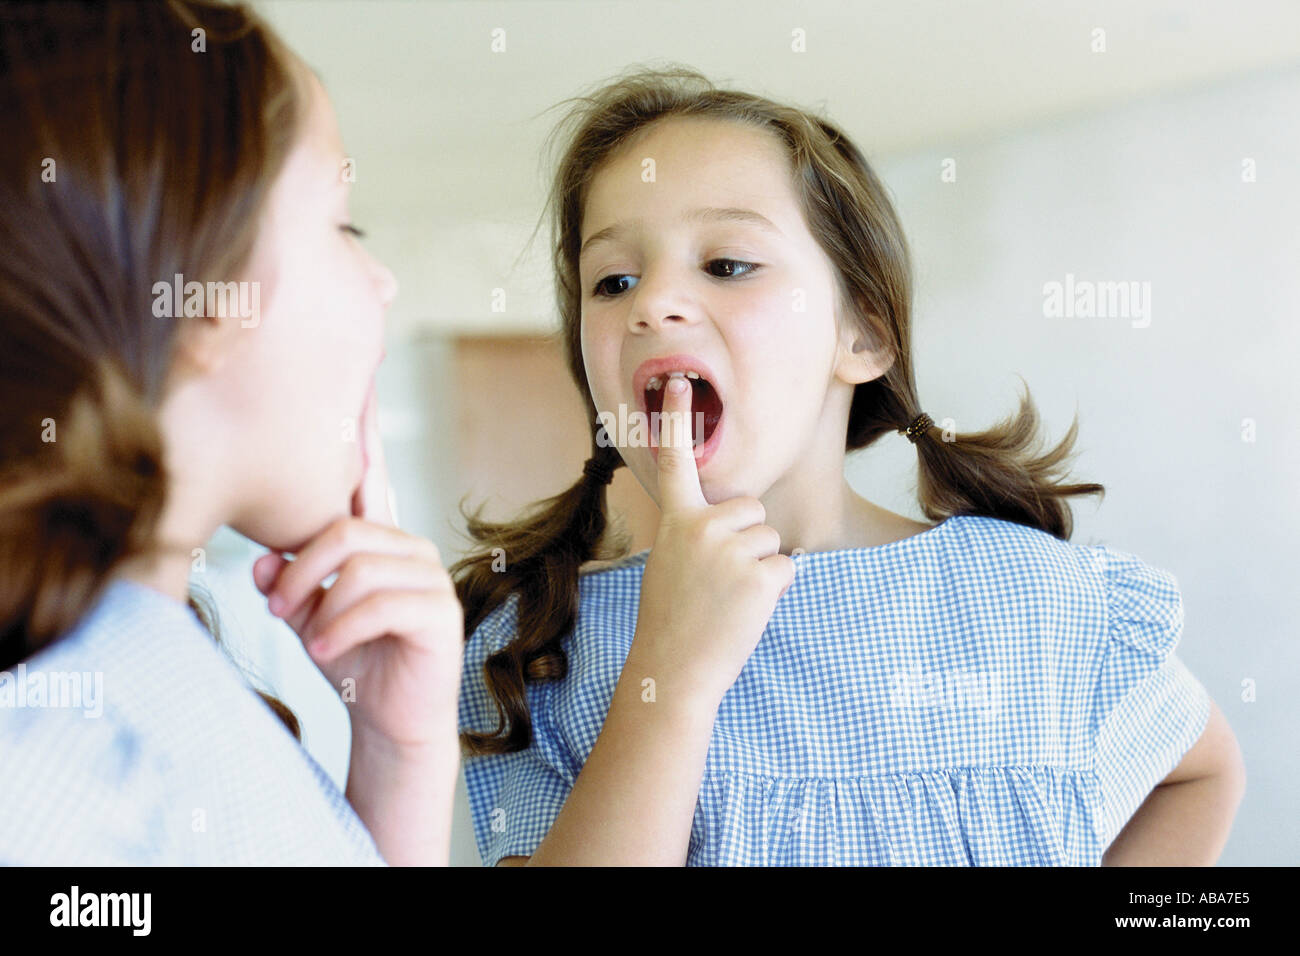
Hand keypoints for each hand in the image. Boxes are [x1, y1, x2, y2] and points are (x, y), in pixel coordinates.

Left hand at [252, 383, 461, 751]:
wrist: (390, 723)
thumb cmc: (352, 664)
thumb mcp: (306, 619)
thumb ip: (288, 584)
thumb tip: (265, 562)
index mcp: (382, 540)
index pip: (372, 479)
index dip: (364, 432)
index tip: (357, 381)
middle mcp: (411, 549)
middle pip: (345, 531)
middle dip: (302, 570)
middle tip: (276, 607)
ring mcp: (431, 578)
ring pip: (359, 569)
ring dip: (319, 609)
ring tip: (306, 639)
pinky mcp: (440, 613)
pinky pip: (377, 605)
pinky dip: (340, 631)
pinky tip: (327, 654)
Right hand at [634, 373, 794, 706]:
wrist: (674, 668)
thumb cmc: (673, 617)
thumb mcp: (670, 563)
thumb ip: (694, 532)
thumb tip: (739, 518)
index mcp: (676, 521)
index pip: (676, 462)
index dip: (678, 420)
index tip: (677, 383)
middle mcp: (702, 527)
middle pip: (751, 509)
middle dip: (746, 540)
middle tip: (718, 579)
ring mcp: (731, 551)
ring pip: (770, 538)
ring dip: (760, 566)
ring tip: (728, 597)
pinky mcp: (759, 577)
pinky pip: (786, 566)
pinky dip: (775, 588)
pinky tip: (746, 608)